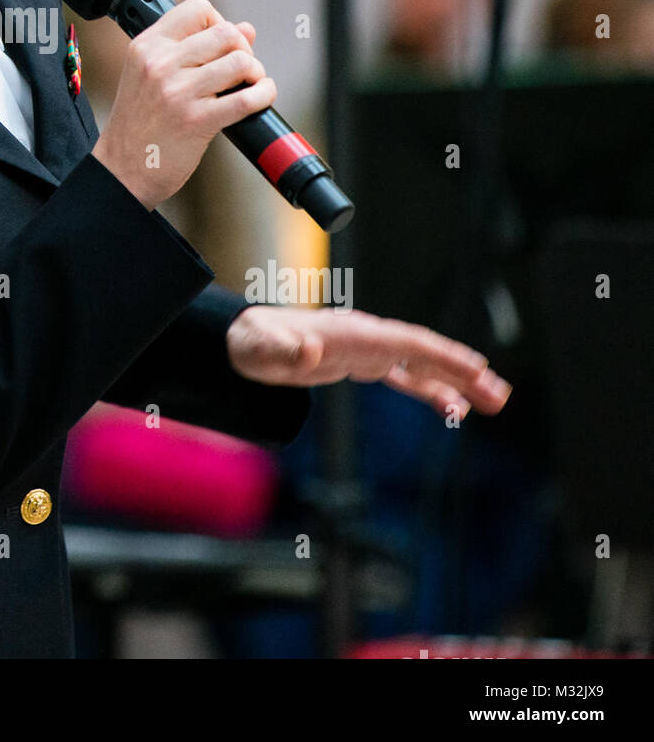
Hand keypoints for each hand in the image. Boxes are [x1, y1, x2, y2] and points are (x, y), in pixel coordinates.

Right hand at [92, 0, 273, 211]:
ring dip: (254, 72)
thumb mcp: (151, 76)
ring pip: (240, 61)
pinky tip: (261, 97)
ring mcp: (178, 91)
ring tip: (248, 84)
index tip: (220, 43)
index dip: (218, 21)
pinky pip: (246, 97)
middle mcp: (160, 63)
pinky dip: (264, 94)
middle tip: (238, 69)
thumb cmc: (139, 124)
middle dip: (242, 48)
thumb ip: (194, 49)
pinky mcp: (197, 120)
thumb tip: (245, 29)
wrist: (121, 169)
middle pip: (225, 33)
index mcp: (146, 47)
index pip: (197, 9)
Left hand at [224, 305, 512, 419]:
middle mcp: (365, 338)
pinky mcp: (360, 364)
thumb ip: (282, 350)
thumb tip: (307, 351)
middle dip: (461, 369)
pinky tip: (453, 408)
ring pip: (421, 364)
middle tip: (497, 392)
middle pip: (423, 350)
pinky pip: (406, 377)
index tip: (474, 367)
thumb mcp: (260, 350)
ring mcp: (366, 350)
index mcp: (351, 334)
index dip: (441, 354)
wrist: (244, 341)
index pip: (405, 341)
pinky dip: (432, 390)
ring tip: (492, 400)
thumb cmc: (253, 344)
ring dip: (456, 381)